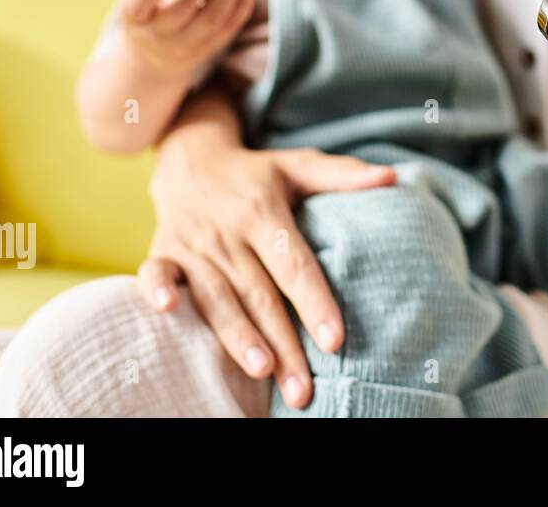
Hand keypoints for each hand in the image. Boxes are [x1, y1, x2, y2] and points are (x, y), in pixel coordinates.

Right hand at [120, 0, 253, 77]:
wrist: (152, 58)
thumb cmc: (146, 6)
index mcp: (136, 15)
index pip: (139, 3)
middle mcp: (159, 33)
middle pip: (182, 7)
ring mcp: (185, 44)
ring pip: (211, 18)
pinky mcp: (207, 48)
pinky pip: (229, 28)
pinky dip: (240, 6)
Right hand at [136, 137, 396, 408]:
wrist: (190, 159)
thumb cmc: (257, 174)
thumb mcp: (299, 166)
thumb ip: (343, 175)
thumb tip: (393, 177)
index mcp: (263, 211)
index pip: (295, 264)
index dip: (315, 302)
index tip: (335, 341)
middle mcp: (228, 231)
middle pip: (260, 295)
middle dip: (283, 343)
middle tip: (303, 387)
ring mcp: (192, 244)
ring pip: (217, 298)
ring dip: (236, 337)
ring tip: (262, 372)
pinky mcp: (162, 251)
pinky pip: (154, 274)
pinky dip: (155, 292)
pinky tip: (168, 314)